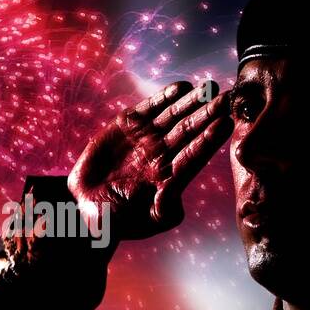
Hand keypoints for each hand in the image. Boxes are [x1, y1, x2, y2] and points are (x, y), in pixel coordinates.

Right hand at [68, 81, 232, 240]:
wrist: (85, 204)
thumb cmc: (114, 219)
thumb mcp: (140, 222)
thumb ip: (159, 212)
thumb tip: (175, 199)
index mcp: (170, 179)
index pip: (194, 156)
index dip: (209, 140)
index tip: (225, 124)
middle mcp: (163, 155)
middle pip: (189, 132)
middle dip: (207, 115)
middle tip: (225, 99)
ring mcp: (146, 138)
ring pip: (173, 116)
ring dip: (192, 102)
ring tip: (209, 87)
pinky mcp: (128, 125)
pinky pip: (149, 108)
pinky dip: (163, 97)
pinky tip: (181, 88)